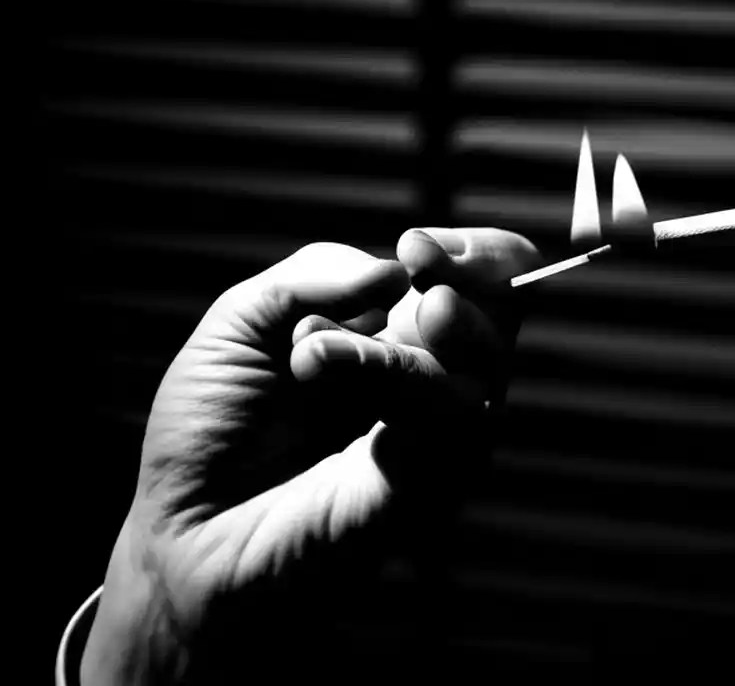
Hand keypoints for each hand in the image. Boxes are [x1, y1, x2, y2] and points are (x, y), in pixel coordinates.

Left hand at [80, 229, 540, 685]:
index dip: (473, 253)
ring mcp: (438, 436)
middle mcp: (429, 383)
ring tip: (316, 351)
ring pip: (483, 364)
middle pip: (508, 315)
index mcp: (397, 339)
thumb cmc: (211, 432)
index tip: (417, 247)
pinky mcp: (434, 482)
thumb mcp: (244, 320)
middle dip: (478, 273)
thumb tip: (398, 270)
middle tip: (420, 258)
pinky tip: (322, 370)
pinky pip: (454, 415)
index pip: (480, 285)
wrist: (184, 528)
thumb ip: (316, 273)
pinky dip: (394, 375)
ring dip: (402, 336)